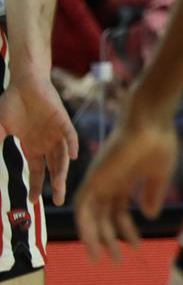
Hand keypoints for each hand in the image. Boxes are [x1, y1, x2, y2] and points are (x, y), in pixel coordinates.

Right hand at [0, 71, 79, 205]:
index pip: (38, 171)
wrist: (24, 82)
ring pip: (62, 156)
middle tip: (58, 200)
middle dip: (56, 184)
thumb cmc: (12, 104)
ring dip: (63, 170)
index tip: (33, 201)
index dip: (36, 186)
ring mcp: (56, 133)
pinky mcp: (63, 120)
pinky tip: (73, 156)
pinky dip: (72, 145)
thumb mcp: (0, 128)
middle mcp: (47, 143)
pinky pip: (70, 135)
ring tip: (61, 185)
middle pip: (54, 168)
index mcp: (33, 147)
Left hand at [75, 104, 177, 261]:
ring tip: (100, 258)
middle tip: (115, 260)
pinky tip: (90, 241)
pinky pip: (83, 207)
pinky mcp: (93, 179)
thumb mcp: (160, 176)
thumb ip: (153, 195)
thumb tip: (149, 216)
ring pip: (91, 216)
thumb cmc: (160, 143)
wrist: (151, 123)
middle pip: (104, 217)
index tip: (136, 247)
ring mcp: (99, 181)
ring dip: (94, 238)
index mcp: (124, 181)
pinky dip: (84, 225)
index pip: (119, 212)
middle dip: (109, 239)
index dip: (126, 230)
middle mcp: (108, 183)